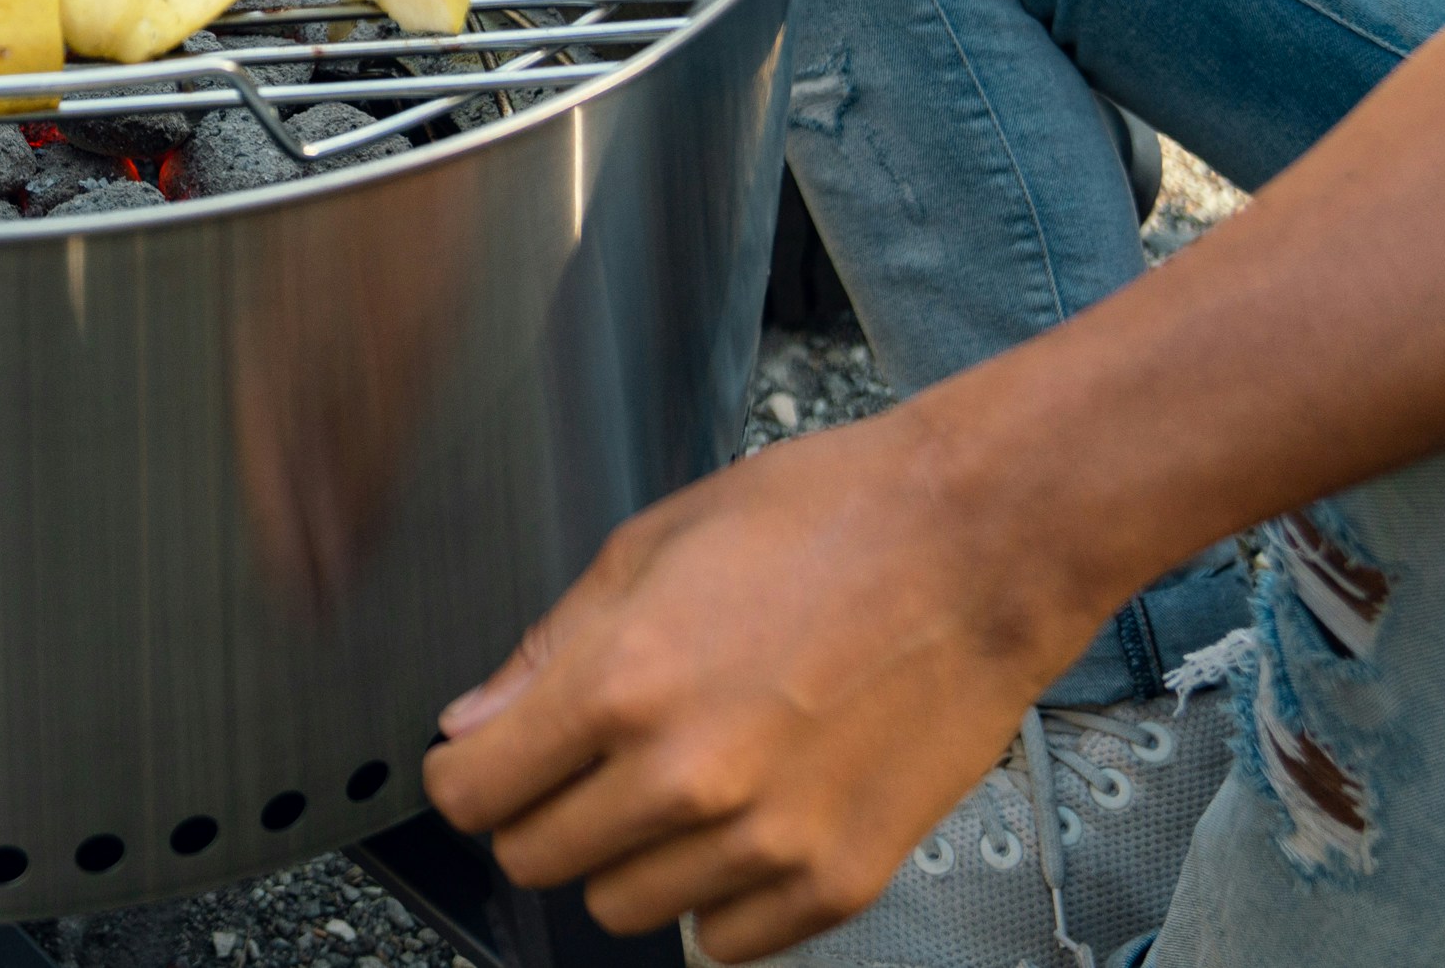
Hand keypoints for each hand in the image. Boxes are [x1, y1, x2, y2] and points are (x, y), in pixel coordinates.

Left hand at [422, 405, 1104, 954]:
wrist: (978, 544)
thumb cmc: (828, 518)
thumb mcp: (652, 543)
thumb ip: (549, 647)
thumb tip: (472, 725)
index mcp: (624, 681)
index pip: (474, 792)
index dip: (465, 774)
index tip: (483, 763)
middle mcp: (687, 775)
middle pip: (537, 860)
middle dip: (539, 813)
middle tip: (582, 764)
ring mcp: (767, 840)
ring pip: (622, 910)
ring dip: (629, 856)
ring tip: (677, 781)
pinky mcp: (838, 880)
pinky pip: (723, 942)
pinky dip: (715, 897)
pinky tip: (738, 823)